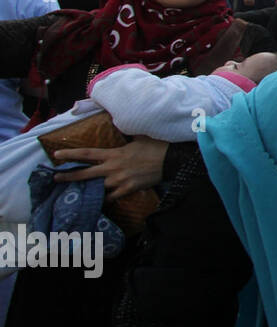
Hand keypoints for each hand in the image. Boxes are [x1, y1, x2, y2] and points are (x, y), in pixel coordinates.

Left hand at [53, 136, 168, 200]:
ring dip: (87, 190)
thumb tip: (119, 124)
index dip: (70, 155)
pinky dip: (105, 199)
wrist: (171, 160)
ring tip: (77, 192)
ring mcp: (120, 180)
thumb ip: (125, 134)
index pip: (86, 154)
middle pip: (85, 174)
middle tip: (56, 178)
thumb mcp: (138, 136)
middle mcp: (113, 168)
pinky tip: (99, 202)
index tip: (56, 155)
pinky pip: (112, 197)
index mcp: (114, 154)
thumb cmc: (156, 146)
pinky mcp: (129, 189)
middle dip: (69, 176)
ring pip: (98, 188)